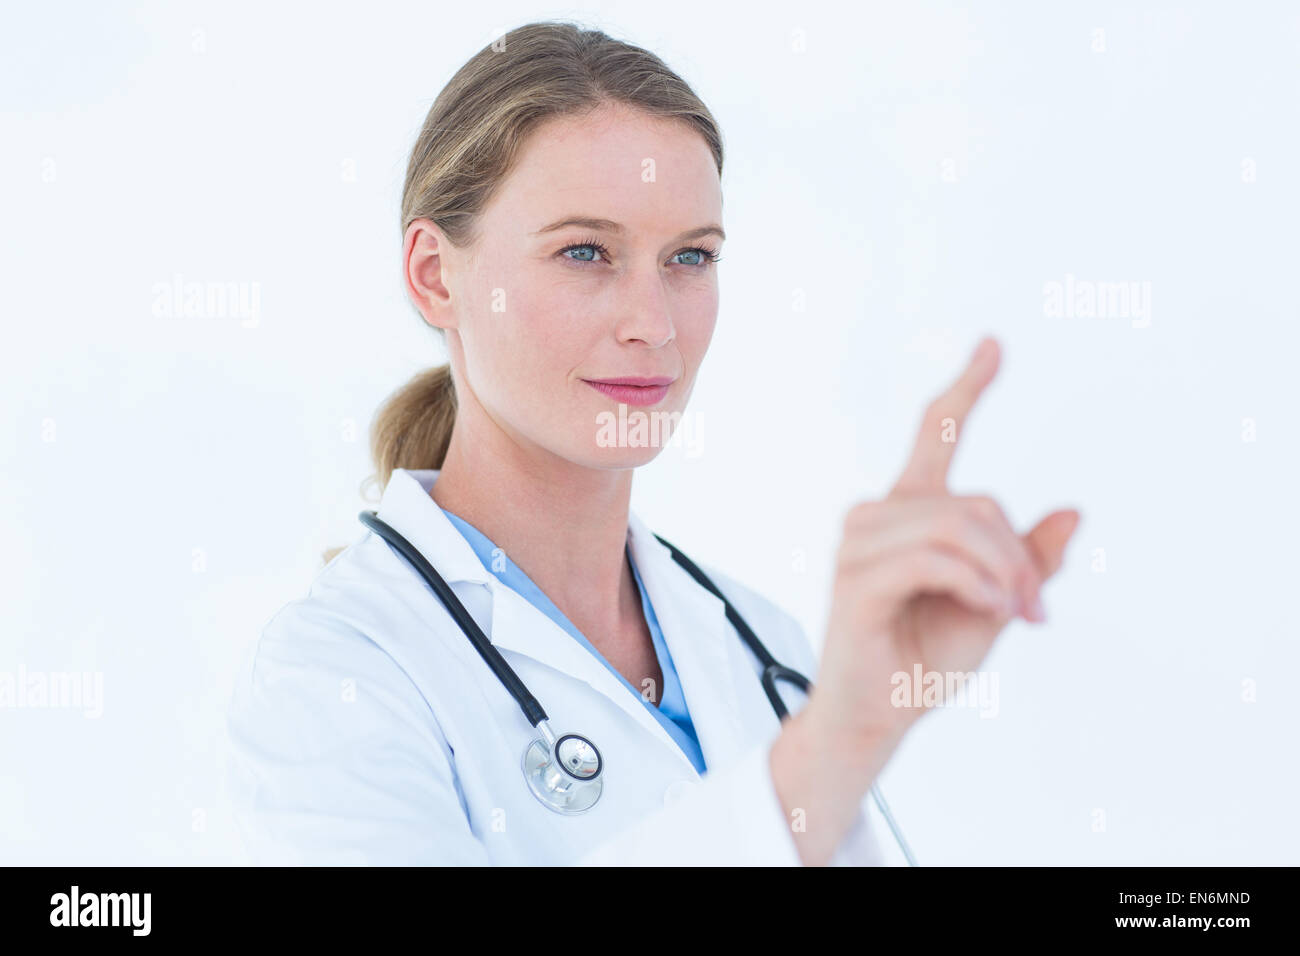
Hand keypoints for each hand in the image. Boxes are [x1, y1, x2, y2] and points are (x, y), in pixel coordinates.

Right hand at [807, 337, 1079, 763]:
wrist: (878, 714)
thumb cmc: (926, 656)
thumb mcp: (994, 604)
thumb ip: (1027, 560)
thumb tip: (1073, 509)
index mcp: (909, 512)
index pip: (934, 435)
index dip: (966, 390)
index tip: (994, 345)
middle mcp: (878, 515)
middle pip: (976, 502)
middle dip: (1020, 557)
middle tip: (1035, 609)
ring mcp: (860, 543)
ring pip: (958, 526)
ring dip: (1001, 575)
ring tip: (1011, 614)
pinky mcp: (855, 578)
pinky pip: (934, 559)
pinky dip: (975, 585)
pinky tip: (985, 611)